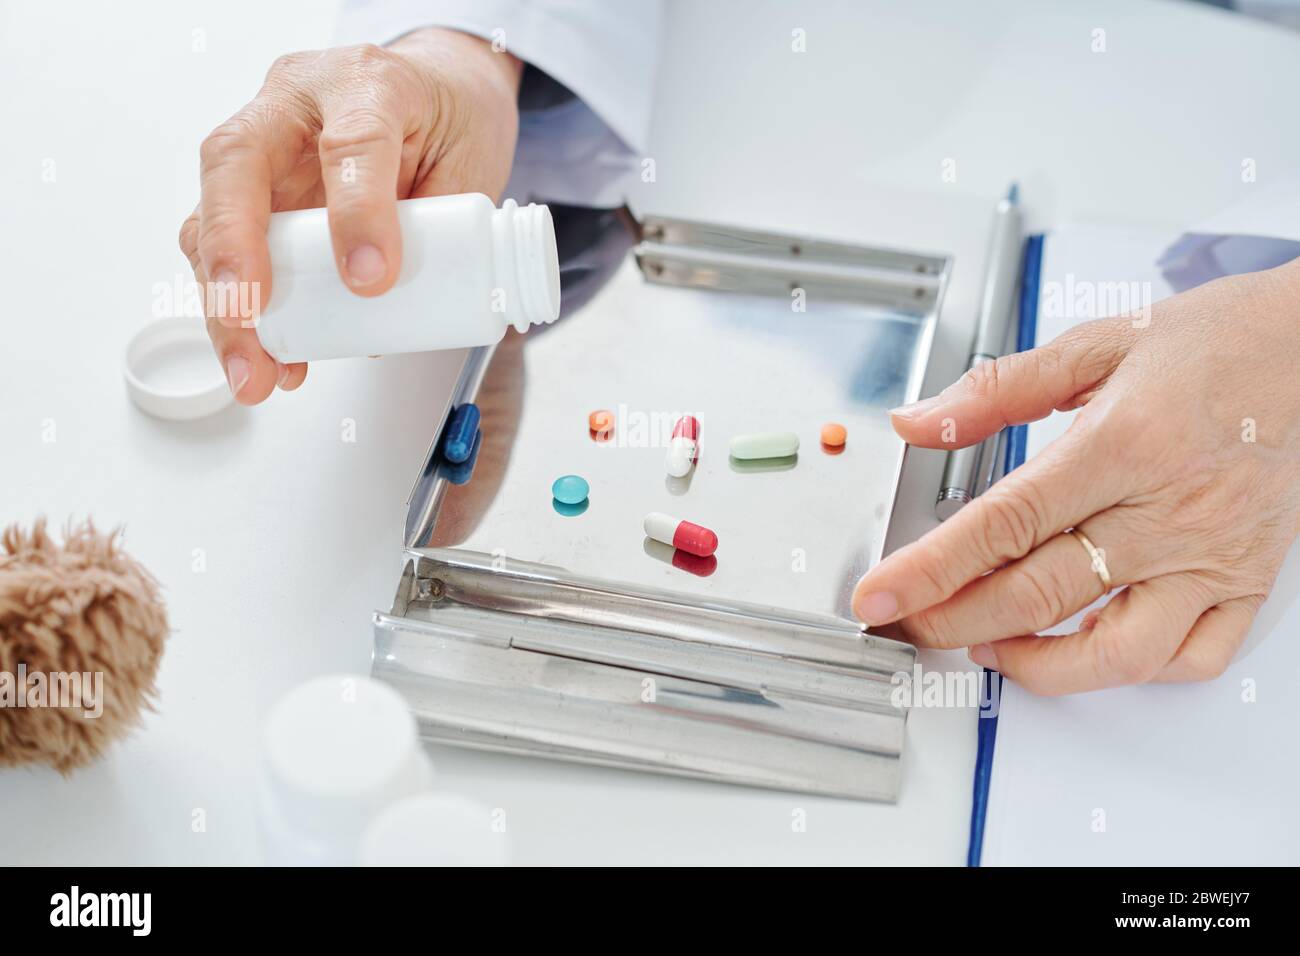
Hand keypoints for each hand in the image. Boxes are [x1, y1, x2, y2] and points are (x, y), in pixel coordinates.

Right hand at [178, 29, 522, 403]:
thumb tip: (380, 320)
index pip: (352, 141)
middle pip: (237, 164)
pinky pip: (224, 246)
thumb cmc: (450, 123)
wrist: (438, 93)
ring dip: (224, 301)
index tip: (370, 279)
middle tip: (250, 320)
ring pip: (212, 212)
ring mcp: (262, 142)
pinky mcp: (249, 189)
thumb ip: (434, 233)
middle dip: (235, 253)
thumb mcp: (469, 165)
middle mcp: (296, 102)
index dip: (356, 212)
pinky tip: (268, 356)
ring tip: (253, 370)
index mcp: (367, 83)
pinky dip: (238, 309)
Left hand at [852, 260, 1299, 693]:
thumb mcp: (1096, 343)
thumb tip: (918, 422)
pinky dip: (1128, 671)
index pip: (1003, 524)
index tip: (879, 595)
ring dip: (1036, 662)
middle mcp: (1169, 509)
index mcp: (1121, 444)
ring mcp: (1212, 556)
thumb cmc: (1213, 343)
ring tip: (987, 642)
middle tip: (908, 625)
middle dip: (954, 621)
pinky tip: (1084, 650)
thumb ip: (997, 389)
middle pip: (1040, 594)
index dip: (929, 568)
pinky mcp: (1246, 582)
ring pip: (1115, 650)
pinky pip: (1189, 657)